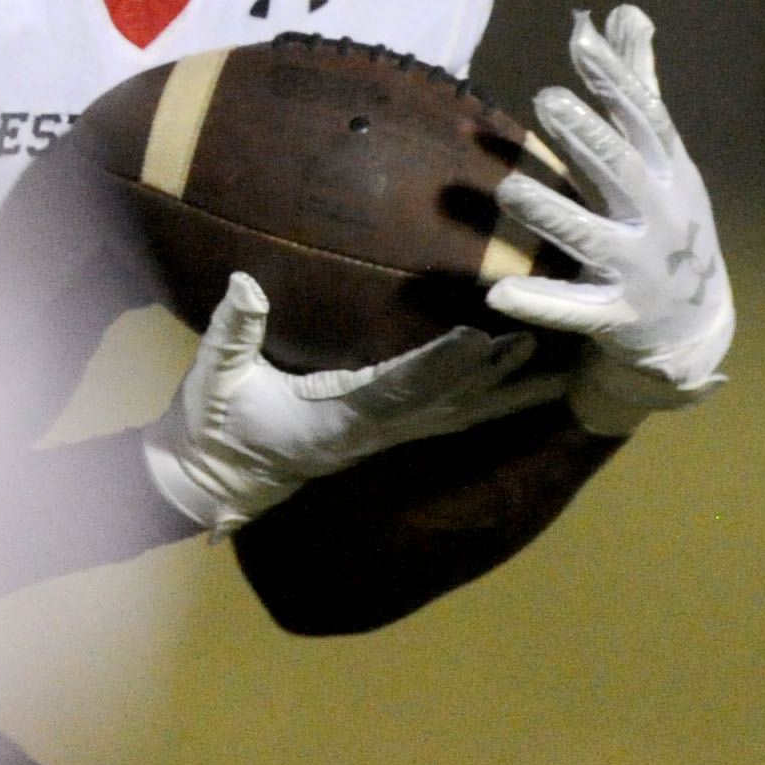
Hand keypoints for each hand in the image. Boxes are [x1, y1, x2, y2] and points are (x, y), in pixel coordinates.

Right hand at [141, 272, 562, 537]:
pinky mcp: (378, 435)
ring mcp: (378, 437)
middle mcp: (369, 432)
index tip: (479, 338)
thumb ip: (231, 333)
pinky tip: (508, 389)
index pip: (397, 388)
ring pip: (455, 418)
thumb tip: (244, 283)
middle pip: (447, 406)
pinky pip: (442, 420)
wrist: (212, 481)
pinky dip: (482, 403)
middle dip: (495, 376)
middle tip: (541, 341)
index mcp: (335, 419)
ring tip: (553, 369)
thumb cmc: (211, 427)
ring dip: (504, 394)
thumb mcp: (211, 380)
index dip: (440, 365)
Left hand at [485, 5, 733, 437]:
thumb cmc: (664, 218)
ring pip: (591, 239)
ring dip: (552, 213)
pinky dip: (539, 303)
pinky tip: (497, 293)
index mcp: (668, 173)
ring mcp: (637, 269)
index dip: (616, 82)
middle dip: (589, 138)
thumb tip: (625, 11)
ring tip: (509, 187)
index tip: (580, 42)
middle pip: (622, 173)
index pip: (645, 120)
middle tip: (548, 100)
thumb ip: (636, 85)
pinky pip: (574, 309)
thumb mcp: (659, 156)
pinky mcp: (614, 315)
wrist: (694, 324)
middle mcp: (657, 216)